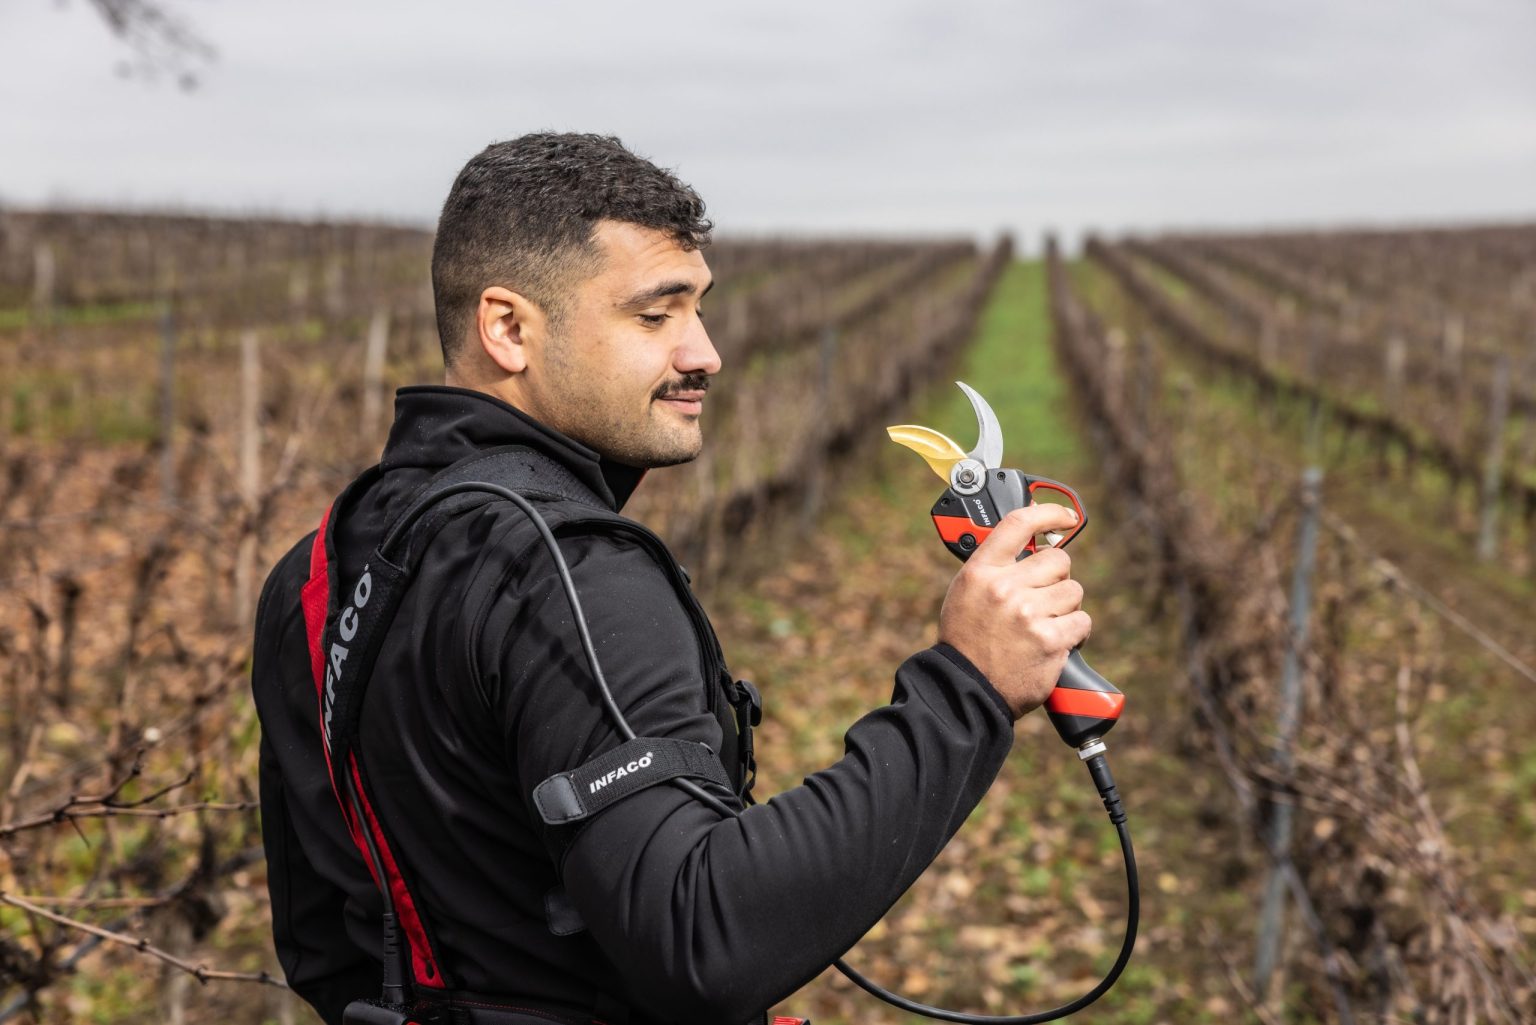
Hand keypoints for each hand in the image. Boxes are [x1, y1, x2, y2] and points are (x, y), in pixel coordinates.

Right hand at [937, 504, 1091, 719]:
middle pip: (1058, 560)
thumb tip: (1031, 544)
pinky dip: (1074, 632)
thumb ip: (995, 567)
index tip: (1066, 517)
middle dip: (1057, 579)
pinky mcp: (1050, 641)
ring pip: (1073, 591)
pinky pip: (1082, 622)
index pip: (1018, 524)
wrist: (965, 688)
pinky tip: (1055, 642)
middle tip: (1043, 598)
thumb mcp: (966, 593)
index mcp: (981, 572)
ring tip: (1045, 624)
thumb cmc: (966, 641)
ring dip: (1066, 607)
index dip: (1048, 513)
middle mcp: (1004, 588)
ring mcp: (1028, 614)